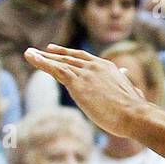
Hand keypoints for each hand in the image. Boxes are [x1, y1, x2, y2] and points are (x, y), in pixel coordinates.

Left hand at [25, 45, 145, 137]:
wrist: (132, 113)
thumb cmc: (133, 109)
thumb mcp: (129, 93)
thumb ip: (127, 86)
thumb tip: (136, 86)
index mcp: (107, 67)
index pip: (83, 58)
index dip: (69, 54)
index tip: (57, 51)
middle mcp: (95, 66)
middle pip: (69, 57)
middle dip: (53, 54)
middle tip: (39, 51)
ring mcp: (86, 73)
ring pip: (60, 62)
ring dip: (42, 58)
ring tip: (28, 54)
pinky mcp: (77, 83)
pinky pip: (56, 70)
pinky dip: (42, 63)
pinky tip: (32, 58)